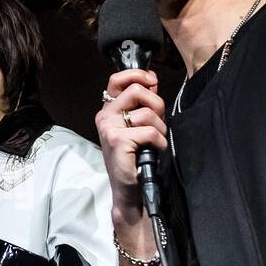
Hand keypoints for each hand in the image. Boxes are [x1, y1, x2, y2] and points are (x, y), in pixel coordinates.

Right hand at [95, 69, 167, 222]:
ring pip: (147, 112)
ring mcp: (109, 127)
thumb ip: (143, 103)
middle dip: (157, 104)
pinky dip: (159, 142)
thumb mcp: (138, 126)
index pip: (117, 79)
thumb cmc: (135, 159)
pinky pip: (150, 131)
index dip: (137, 75)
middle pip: (138, 90)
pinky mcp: (118, 140)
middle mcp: (105, 116)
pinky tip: (155, 150)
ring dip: (160, 128)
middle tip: (158, 122)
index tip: (152, 81)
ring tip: (155, 142)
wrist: (128, 189)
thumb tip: (152, 80)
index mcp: (108, 110)